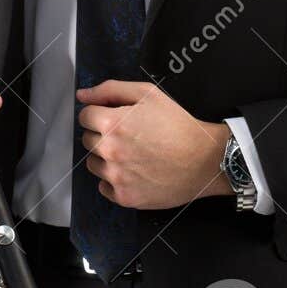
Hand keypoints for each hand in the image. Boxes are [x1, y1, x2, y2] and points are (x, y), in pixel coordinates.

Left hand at [76, 79, 231, 209]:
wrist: (204, 160)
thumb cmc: (177, 124)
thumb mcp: (147, 94)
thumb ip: (110, 90)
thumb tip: (82, 95)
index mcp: (112, 124)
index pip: (85, 116)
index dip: (101, 114)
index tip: (117, 118)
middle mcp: (110, 151)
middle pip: (87, 140)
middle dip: (103, 135)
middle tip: (130, 136)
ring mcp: (116, 177)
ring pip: (94, 164)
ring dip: (106, 158)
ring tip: (134, 154)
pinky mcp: (124, 197)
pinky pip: (104, 187)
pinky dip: (115, 180)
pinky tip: (135, 172)